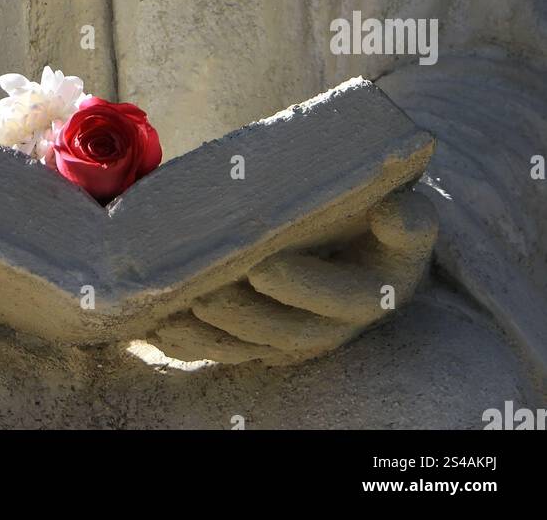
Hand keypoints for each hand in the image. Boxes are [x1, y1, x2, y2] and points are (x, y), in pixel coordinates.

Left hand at [148, 188, 437, 365]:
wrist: (368, 242)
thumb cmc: (381, 218)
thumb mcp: (407, 214)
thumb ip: (407, 218)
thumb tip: (393, 211)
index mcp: (375, 293)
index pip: (342, 299)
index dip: (303, 288)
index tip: (264, 265)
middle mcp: (334, 326)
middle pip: (286, 332)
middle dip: (241, 315)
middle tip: (201, 291)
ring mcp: (295, 336)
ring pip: (248, 347)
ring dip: (206, 336)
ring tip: (166, 312)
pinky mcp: (262, 339)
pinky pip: (224, 348)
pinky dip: (189, 342)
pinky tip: (153, 325)